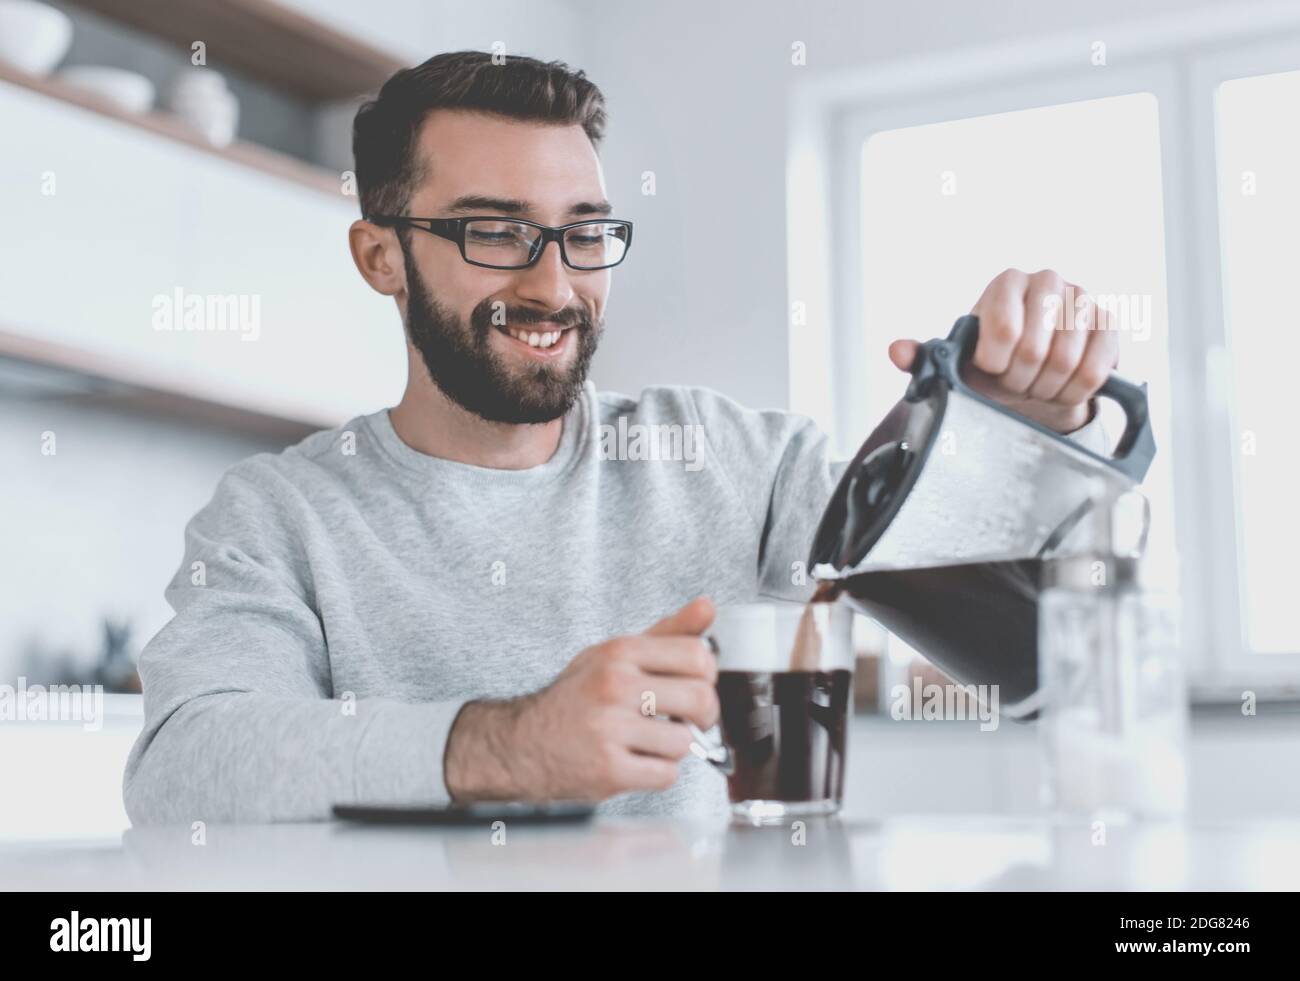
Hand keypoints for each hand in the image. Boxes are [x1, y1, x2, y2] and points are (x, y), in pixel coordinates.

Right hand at [443, 597, 718, 801]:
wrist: (524, 743)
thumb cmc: (579, 697)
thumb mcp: (616, 655)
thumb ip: (667, 633)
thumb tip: (707, 607)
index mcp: (620, 652)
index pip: (697, 654)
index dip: (707, 674)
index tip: (696, 684)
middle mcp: (614, 686)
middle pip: (701, 698)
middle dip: (704, 715)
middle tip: (688, 719)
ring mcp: (610, 728)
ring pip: (685, 741)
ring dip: (675, 747)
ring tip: (651, 741)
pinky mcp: (609, 769)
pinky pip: (666, 774)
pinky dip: (658, 772)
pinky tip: (637, 760)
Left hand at [887, 268, 1118, 432]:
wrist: (1032, 374)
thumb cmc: (990, 363)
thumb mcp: (954, 362)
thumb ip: (922, 356)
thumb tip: (896, 350)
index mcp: (1005, 284)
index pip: (1004, 332)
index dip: (997, 366)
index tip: (993, 371)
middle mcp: (1047, 281)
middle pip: (1035, 350)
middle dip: (1020, 380)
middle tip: (1015, 382)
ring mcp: (1083, 298)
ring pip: (1067, 363)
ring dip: (1046, 388)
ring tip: (1036, 384)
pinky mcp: (1109, 323)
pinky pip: (1096, 369)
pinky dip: (1075, 391)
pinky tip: (1062, 387)